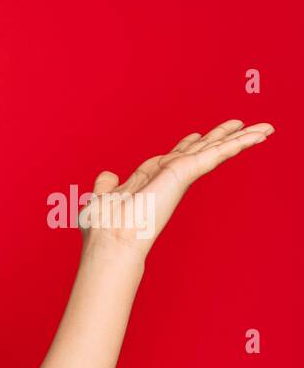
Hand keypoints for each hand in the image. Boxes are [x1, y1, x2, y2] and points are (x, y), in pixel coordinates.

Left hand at [77, 119, 273, 262]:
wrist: (112, 243)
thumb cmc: (105, 230)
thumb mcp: (103, 200)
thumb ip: (107, 186)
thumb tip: (106, 176)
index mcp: (150, 181)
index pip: (173, 159)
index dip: (187, 145)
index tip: (197, 136)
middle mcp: (167, 178)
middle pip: (199, 151)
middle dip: (219, 137)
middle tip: (239, 124)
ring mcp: (178, 177)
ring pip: (213, 152)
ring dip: (239, 139)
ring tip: (263, 129)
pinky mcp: (184, 175)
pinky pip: (214, 154)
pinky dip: (236, 143)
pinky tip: (255, 135)